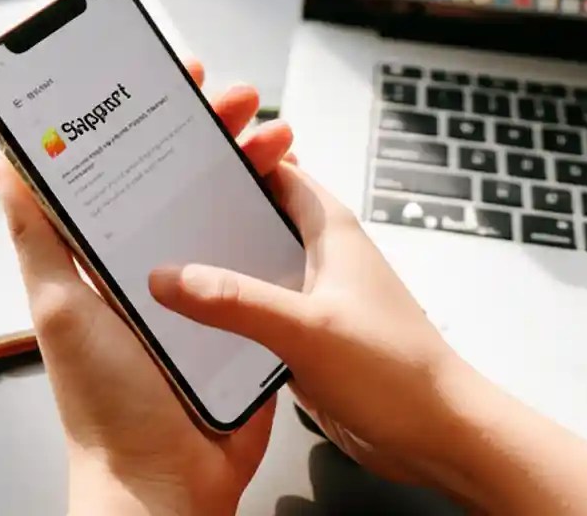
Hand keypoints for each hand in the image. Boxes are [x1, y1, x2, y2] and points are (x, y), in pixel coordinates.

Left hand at [0, 59, 293, 515]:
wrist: (165, 481)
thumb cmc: (104, 406)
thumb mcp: (58, 306)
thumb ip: (36, 235)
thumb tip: (0, 164)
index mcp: (108, 253)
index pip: (130, 164)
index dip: (152, 117)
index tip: (173, 80)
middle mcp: (155, 262)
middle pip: (189, 176)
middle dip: (217, 129)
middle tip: (240, 102)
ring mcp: (202, 286)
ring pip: (232, 207)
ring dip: (255, 166)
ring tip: (276, 139)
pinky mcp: (242, 315)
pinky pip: (264, 259)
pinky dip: (282, 223)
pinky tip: (294, 197)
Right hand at [148, 163, 472, 490]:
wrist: (436, 436)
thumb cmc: (395, 371)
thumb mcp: (307, 329)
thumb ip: (236, 301)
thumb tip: (168, 276)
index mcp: (330, 230)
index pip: (274, 169)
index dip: (232, 155)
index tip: (179, 151)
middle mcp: (319, 257)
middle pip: (255, 216)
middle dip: (209, 211)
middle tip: (150, 207)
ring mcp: (310, 298)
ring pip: (251, 266)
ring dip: (212, 265)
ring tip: (152, 257)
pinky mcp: (303, 337)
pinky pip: (253, 312)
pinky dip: (223, 311)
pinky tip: (184, 320)